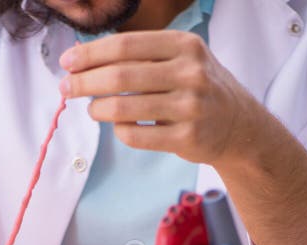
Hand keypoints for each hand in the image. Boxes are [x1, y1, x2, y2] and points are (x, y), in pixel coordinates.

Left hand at [59, 30, 265, 165]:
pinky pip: (136, 136)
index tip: (68, 62)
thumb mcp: (182, 59)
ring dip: (98, 109)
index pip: (125, 45)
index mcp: (184, 46)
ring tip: (92, 109)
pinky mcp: (188, 138)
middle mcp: (191, 73)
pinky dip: (119, 131)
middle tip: (67, 88)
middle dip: (85, 82)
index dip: (91, 54)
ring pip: (125, 109)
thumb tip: (85, 60)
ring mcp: (191, 107)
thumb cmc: (199, 88)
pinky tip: (119, 127)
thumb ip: (142, 56)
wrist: (239, 125)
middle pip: (120, 76)